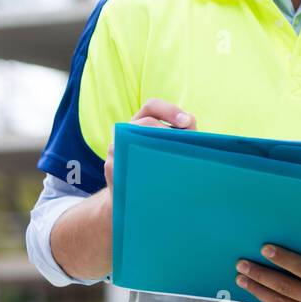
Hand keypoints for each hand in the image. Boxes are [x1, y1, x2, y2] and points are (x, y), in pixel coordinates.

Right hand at [101, 99, 196, 231]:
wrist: (135, 196)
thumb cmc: (159, 165)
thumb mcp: (172, 146)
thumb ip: (184, 132)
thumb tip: (189, 122)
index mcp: (141, 121)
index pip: (152, 106)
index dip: (170, 110)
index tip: (186, 122)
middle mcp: (126, 131)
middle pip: (145, 121)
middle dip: (166, 130)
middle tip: (183, 141)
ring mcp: (116, 148)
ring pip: (134, 142)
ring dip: (156, 149)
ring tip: (173, 160)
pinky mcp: (111, 167)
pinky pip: (126, 163)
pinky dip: (145, 169)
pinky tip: (160, 176)